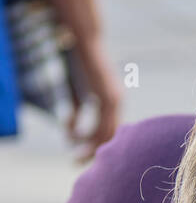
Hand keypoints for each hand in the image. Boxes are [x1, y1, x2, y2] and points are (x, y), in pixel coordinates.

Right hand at [67, 39, 120, 161]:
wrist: (83, 40)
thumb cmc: (77, 63)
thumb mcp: (77, 92)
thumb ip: (79, 111)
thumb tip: (74, 131)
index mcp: (113, 104)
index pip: (109, 133)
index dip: (95, 146)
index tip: (79, 155)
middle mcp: (117, 104)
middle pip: (109, 139)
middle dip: (92, 154)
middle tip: (75, 163)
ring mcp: (114, 101)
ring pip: (105, 136)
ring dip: (87, 147)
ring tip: (72, 153)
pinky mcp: (107, 98)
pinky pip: (97, 125)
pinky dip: (82, 133)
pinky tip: (70, 134)